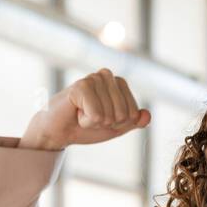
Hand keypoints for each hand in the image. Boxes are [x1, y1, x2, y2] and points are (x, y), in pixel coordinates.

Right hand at [19, 68, 150, 150]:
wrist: (59, 131)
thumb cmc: (86, 126)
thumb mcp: (116, 127)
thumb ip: (133, 122)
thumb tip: (147, 116)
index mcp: (118, 83)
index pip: (133, 113)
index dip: (118, 124)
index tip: (101, 118)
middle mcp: (107, 76)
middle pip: (124, 114)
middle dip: (107, 123)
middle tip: (89, 116)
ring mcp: (94, 78)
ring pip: (110, 116)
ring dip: (95, 122)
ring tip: (81, 113)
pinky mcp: (81, 86)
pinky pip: (96, 116)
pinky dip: (86, 121)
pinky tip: (75, 112)